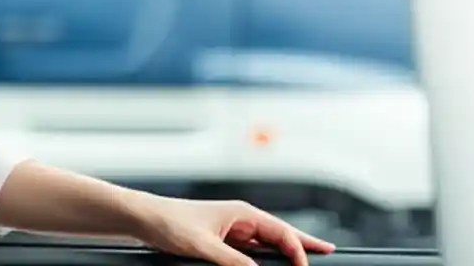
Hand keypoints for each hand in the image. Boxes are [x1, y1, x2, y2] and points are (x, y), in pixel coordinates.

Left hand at [134, 195, 335, 265]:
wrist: (144, 217)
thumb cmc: (169, 222)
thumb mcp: (202, 245)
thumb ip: (231, 260)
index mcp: (241, 213)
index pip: (281, 232)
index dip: (299, 250)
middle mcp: (240, 219)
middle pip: (280, 234)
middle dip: (304, 243)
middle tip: (329, 252)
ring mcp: (232, 230)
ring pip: (267, 243)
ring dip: (286, 252)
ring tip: (308, 258)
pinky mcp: (222, 240)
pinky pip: (252, 251)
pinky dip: (267, 258)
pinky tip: (273, 264)